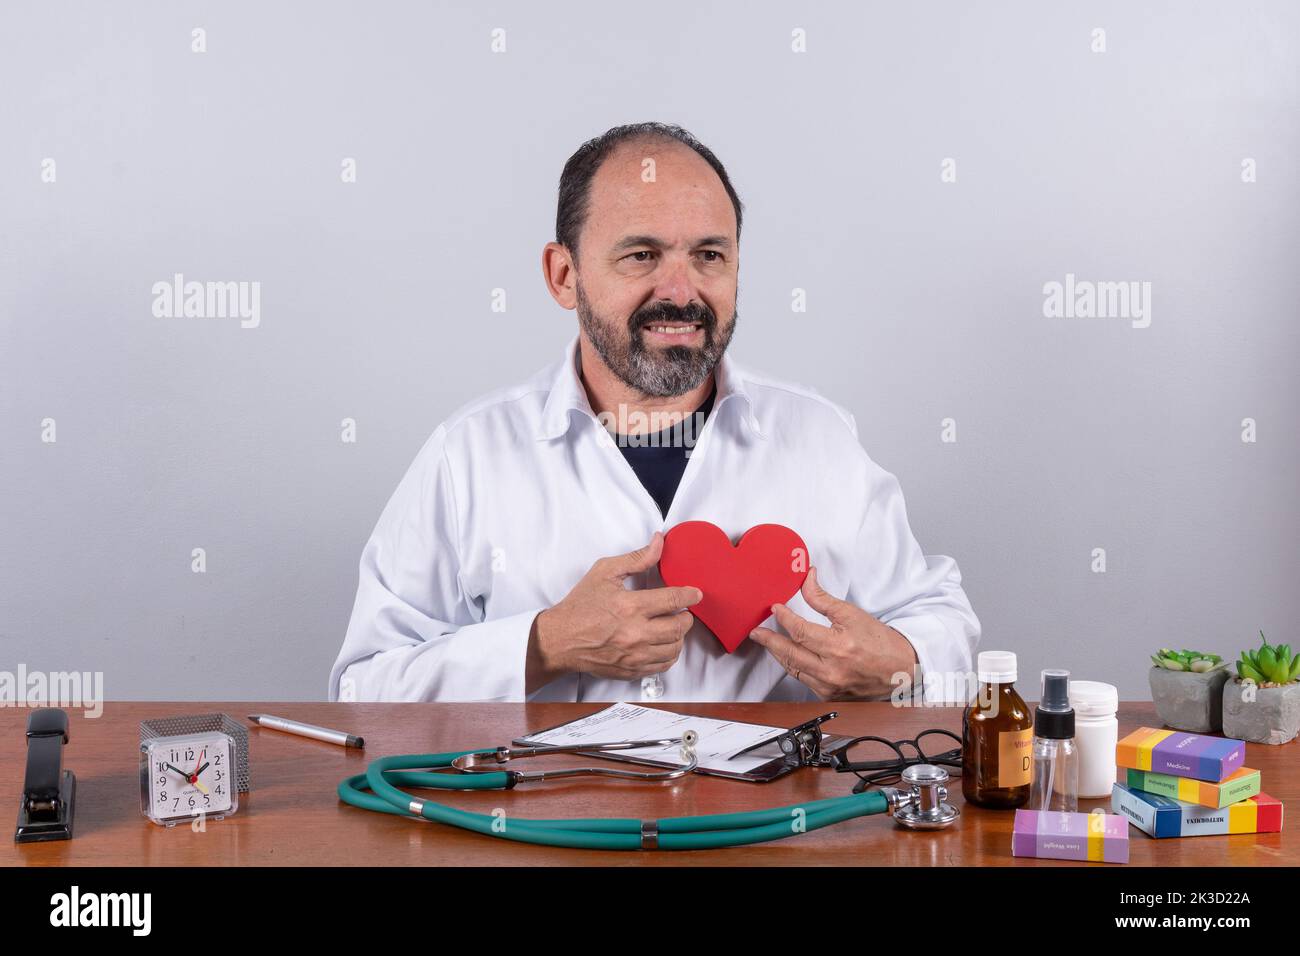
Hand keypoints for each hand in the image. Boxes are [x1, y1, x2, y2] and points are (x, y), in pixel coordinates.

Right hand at [527, 532, 702, 689]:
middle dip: (687, 617)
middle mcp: (635, 632)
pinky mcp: (631, 669)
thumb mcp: (605, 572)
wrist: (560, 640)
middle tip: (683, 611)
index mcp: (630, 606)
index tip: (695, 593)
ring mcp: (634, 654)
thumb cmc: (580, 606)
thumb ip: (636, 558)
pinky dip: (669, 654)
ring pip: (674, 648)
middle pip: (679, 627)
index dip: (690, 595)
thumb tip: (659, 543)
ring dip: (679, 636)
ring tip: (673, 626)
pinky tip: (663, 644)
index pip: (674, 599)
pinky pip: (663, 665)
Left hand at [748, 566, 917, 699]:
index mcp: (839, 647)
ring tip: (767, 642)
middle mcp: (832, 670)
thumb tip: (806, 579)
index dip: (784, 618)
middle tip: (756, 632)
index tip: (775, 609)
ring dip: (778, 654)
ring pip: (794, 669)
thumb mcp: (852, 614)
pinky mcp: (830, 695)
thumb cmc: (881, 642)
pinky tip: (788, 657)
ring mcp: (830, 686)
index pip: (800, 631)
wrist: (902, 670)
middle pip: (790, 653)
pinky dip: (794, 667)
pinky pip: (804, 681)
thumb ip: (823, 599)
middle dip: (769, 641)